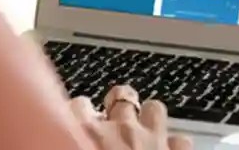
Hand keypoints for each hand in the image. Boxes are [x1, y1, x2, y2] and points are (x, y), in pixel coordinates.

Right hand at [68, 86, 192, 149]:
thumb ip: (69, 142)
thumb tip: (58, 147)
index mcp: (86, 133)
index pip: (77, 105)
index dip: (76, 112)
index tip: (73, 121)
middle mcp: (120, 130)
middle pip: (119, 95)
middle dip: (115, 104)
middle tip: (110, 121)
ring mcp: (152, 139)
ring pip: (154, 108)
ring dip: (148, 117)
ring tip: (142, 130)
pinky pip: (180, 140)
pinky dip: (174, 145)